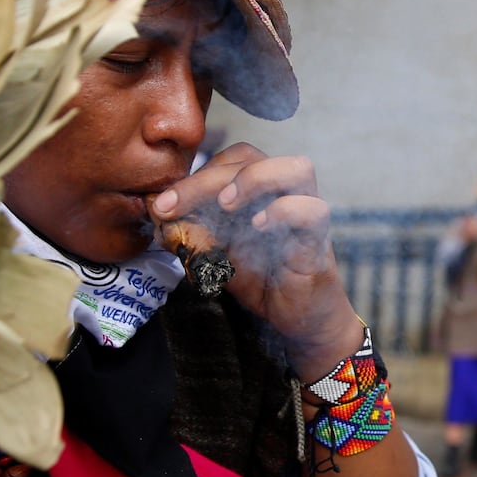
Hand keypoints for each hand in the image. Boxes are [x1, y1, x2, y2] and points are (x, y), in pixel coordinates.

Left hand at [151, 144, 358, 374]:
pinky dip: (284, 212)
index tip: (163, 205)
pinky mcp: (320, 238)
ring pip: (297, 167)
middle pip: (252, 159)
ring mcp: (308, 210)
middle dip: (204, 180)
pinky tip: (259, 226)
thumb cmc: (261, 279)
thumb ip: (193, 232)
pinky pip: (313, 210)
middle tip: (171, 206)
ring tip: (225, 204)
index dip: (194, 173)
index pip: (231, 159)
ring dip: (255, 179)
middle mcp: (287, 190)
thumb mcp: (215, 254)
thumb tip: (157, 218)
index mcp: (261, 187)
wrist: (296, 317)